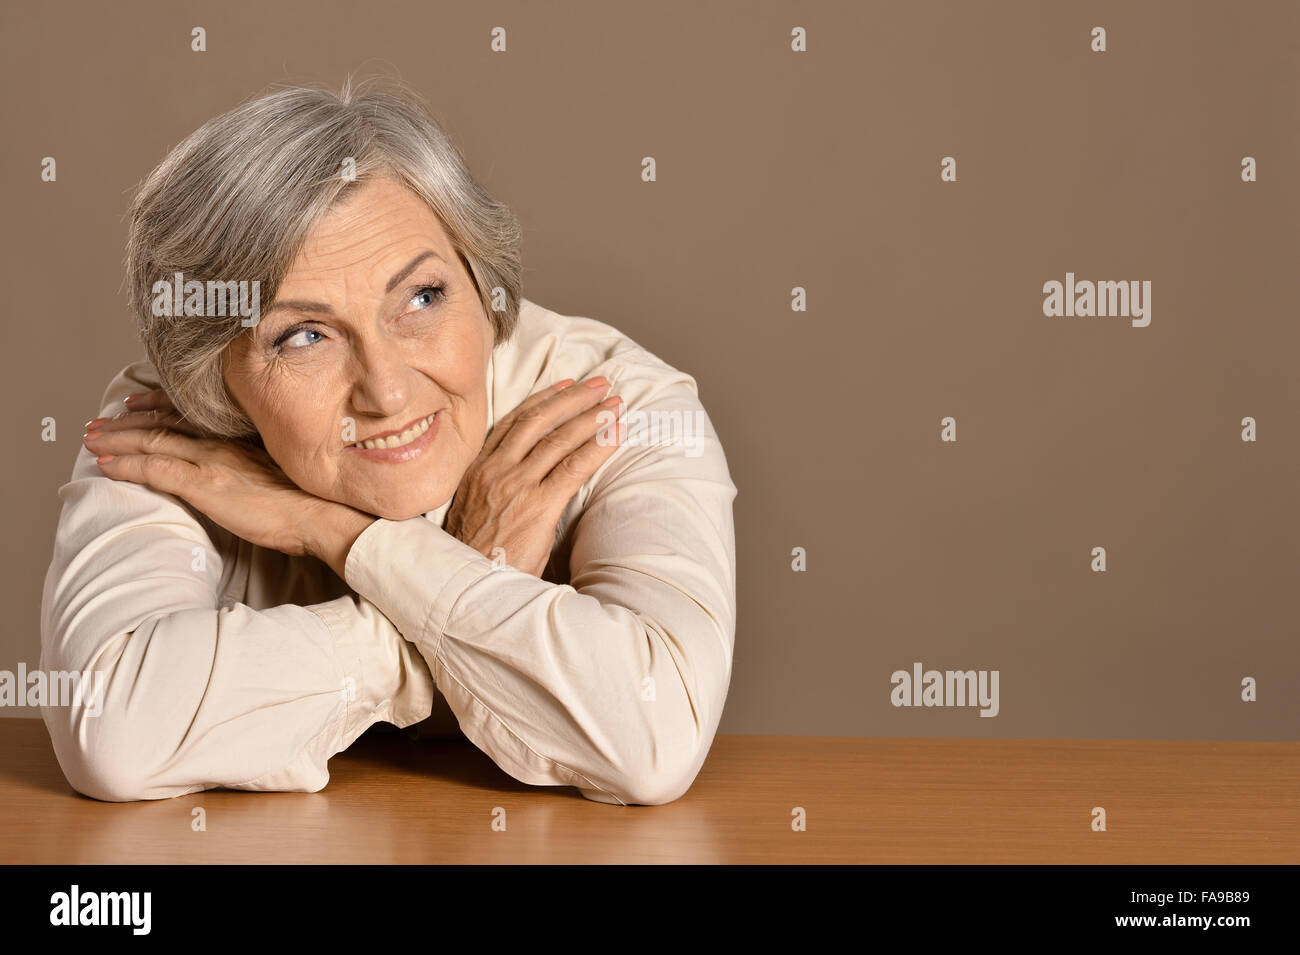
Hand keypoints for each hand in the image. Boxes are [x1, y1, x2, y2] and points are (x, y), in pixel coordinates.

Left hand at [83, 389, 373, 576]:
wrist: (323, 516)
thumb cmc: (312, 503)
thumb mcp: (283, 473)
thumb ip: (258, 466)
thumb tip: (247, 473)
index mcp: (240, 438)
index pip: (190, 414)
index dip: (157, 405)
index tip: (135, 401)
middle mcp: (222, 443)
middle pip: (164, 424)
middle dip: (126, 422)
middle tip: (98, 422)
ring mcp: (212, 461)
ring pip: (152, 442)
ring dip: (116, 440)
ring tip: (91, 440)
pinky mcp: (206, 485)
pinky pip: (156, 470)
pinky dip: (127, 465)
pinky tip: (105, 466)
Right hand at [444, 376, 624, 576]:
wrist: (467, 591)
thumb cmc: (475, 560)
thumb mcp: (475, 514)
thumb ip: (497, 490)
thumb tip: (527, 481)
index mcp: (476, 470)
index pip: (513, 423)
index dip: (543, 400)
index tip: (565, 385)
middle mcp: (494, 471)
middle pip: (539, 421)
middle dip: (573, 398)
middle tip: (600, 384)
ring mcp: (516, 486)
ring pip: (559, 439)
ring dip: (592, 417)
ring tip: (616, 404)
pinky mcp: (537, 507)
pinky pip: (574, 468)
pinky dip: (599, 446)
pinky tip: (617, 434)